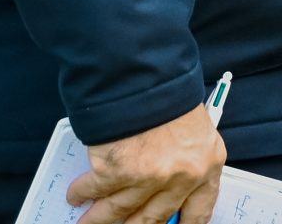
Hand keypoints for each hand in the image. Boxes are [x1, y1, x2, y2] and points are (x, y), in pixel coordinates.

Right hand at [68, 103, 224, 223]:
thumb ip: (185, 162)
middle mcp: (181, 178)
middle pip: (153, 218)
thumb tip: (162, 192)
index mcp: (207, 166)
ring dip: (98, 220)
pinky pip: (94, 190)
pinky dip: (81, 193)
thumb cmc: (170, 93)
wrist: (146, 72)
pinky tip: (75, 196)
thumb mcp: (195, 130)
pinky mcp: (117, 171)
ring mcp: (148, 179)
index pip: (200, 211)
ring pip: (118, 212)